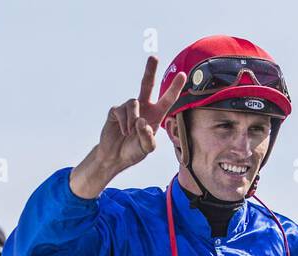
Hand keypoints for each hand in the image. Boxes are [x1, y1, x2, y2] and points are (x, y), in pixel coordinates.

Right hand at [71, 56, 185, 197]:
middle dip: (150, 70)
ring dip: (133, 120)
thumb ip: (147, 137)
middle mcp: (143, 108)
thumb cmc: (134, 152)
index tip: (182, 74)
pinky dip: (124, 122)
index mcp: (155, 116)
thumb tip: (141, 121)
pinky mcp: (116, 110)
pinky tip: (123, 131)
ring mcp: (129, 108)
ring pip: (133, 103)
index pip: (167, 100)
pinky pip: (121, 110)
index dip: (174, 88)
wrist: (114, 156)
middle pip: (146, 85)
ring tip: (129, 133)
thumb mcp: (146, 149)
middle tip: (153, 57)